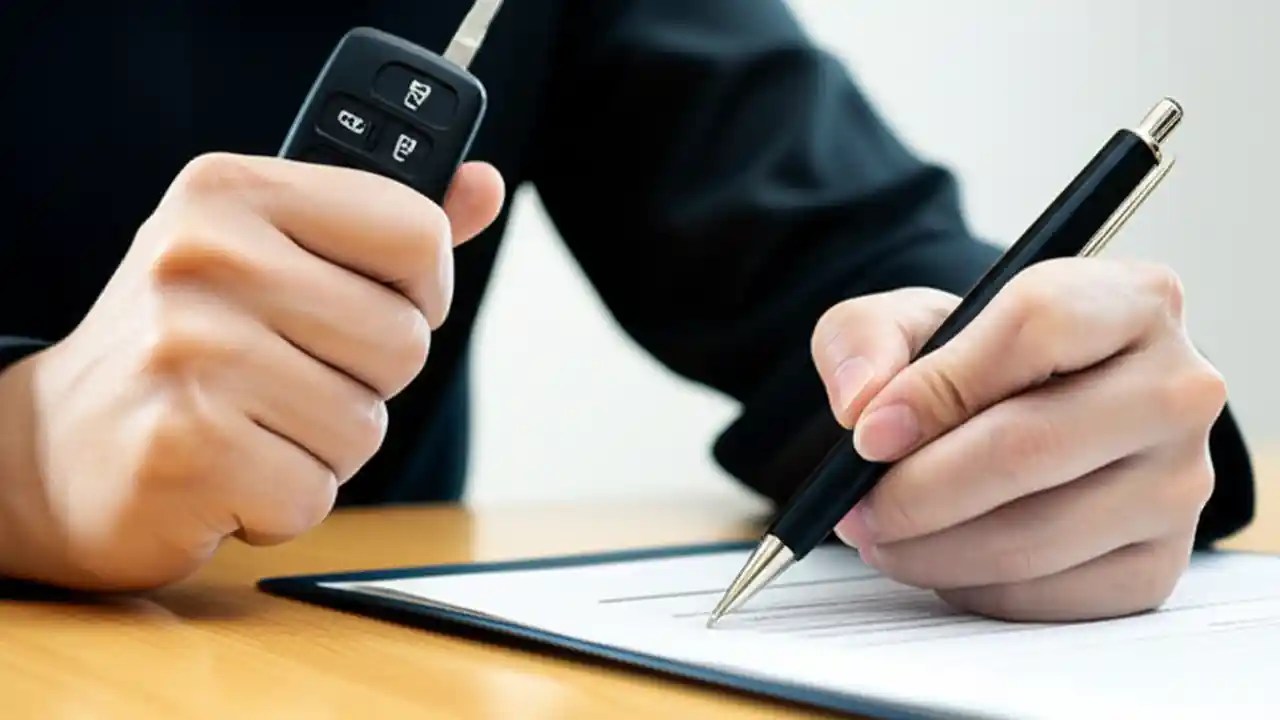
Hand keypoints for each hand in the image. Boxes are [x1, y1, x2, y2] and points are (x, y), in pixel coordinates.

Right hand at [0, 153, 503, 589]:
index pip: (416, 232)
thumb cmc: (182, 347)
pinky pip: (314, 494)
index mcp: (232, 191)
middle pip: (404, 339)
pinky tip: (223, 471)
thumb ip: (383, 229)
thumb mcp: (270, 257)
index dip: (420, 287)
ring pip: (365, 427)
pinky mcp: (185, 449)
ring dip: (321, 447)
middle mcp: (203, 259)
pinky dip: (280, 502)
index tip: (378, 302)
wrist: (49, 450)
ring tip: (249, 423)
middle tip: (284, 375)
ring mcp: (188, 353)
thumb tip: (485, 187)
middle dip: (363, 380)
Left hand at [810, 258, 1226, 621]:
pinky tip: (936, 557)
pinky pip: (1048, 595)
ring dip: (931, 547)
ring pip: (1036, 534)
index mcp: (1132, 300)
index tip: (868, 435)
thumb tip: (860, 402)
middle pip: (1032, 445)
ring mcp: (1179, 485)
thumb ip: (864, 337)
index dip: (939, 387)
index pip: (1037, 328)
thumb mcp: (907, 322)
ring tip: (878, 534)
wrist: (1024, 418)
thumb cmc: (971, 363)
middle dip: (919, 489)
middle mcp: (1178, 390)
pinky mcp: (1157, 566)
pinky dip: (971, 586)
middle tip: (855, 508)